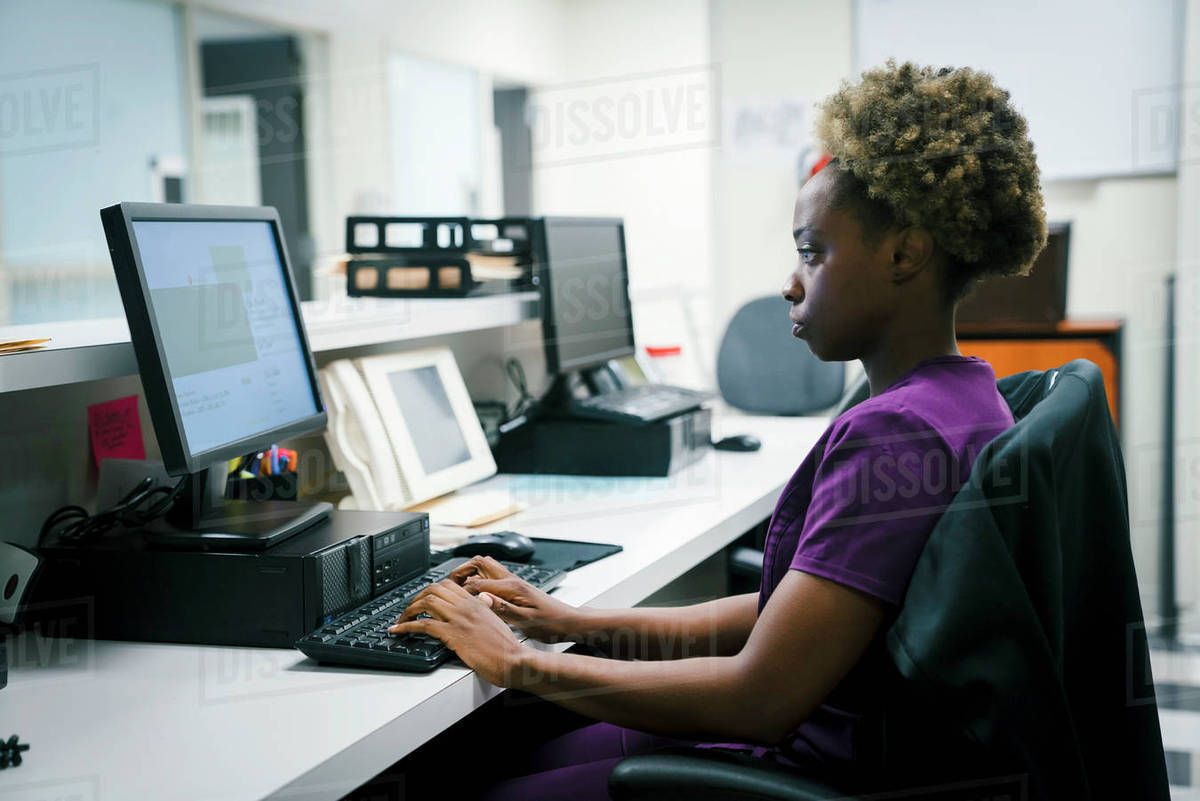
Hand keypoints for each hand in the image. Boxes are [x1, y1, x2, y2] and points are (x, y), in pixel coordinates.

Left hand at [389, 579, 524, 686]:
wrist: (514, 661)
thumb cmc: (507, 647)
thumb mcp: (496, 622)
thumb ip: (484, 611)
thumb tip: (480, 604)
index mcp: (477, 602)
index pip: (448, 585)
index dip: (431, 591)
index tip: (423, 601)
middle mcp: (467, 607)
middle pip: (433, 589)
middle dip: (416, 598)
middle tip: (409, 610)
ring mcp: (459, 619)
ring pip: (426, 603)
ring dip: (409, 611)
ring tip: (401, 620)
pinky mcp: (454, 635)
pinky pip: (424, 625)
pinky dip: (407, 626)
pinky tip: (399, 631)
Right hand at [448, 556, 581, 642]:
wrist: (568, 621)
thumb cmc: (551, 623)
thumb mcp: (526, 621)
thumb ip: (502, 609)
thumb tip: (481, 599)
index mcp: (511, 588)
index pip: (476, 583)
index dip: (458, 592)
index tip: (447, 601)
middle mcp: (511, 580)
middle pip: (480, 563)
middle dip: (461, 571)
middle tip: (447, 585)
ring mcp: (513, 582)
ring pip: (485, 567)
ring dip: (469, 573)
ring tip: (457, 588)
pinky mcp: (515, 588)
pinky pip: (492, 577)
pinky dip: (479, 580)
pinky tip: (475, 595)